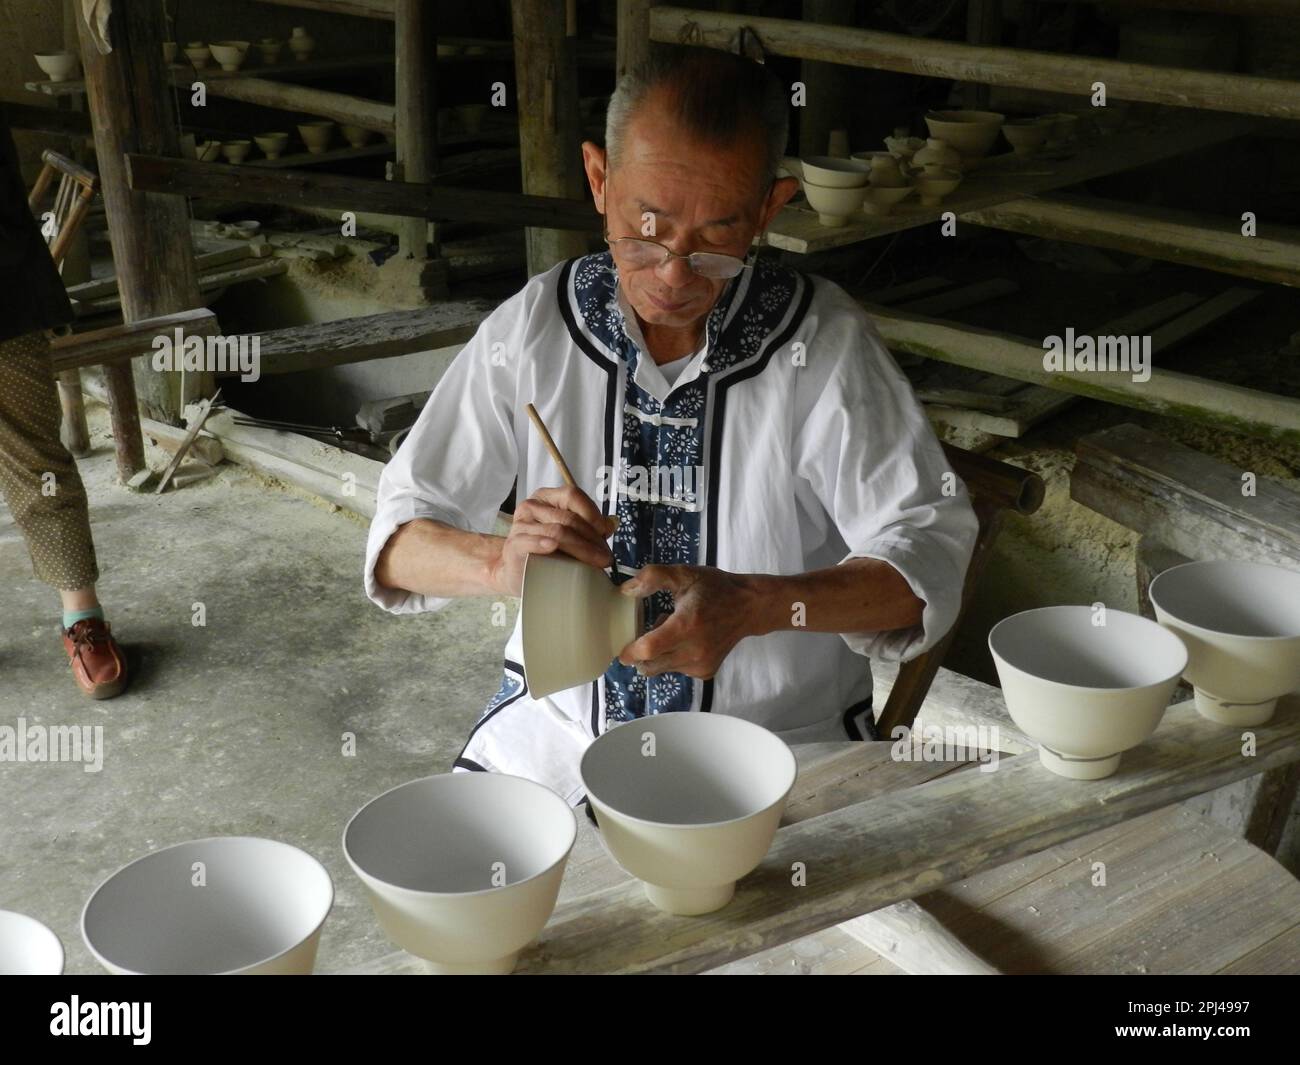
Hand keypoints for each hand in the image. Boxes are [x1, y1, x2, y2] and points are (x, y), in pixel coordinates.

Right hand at [489, 485, 617, 596]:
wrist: (517, 572)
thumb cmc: (546, 552)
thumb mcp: (569, 534)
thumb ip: (589, 526)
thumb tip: (611, 524)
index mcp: (547, 498)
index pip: (573, 495)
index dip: (593, 513)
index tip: (605, 533)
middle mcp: (532, 506)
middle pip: (569, 518)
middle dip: (592, 539)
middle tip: (606, 557)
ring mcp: (521, 525)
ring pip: (557, 531)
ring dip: (582, 548)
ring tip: (596, 563)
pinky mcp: (514, 544)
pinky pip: (532, 541)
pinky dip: (544, 543)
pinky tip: (554, 547)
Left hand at [617, 565, 757, 679]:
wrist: (748, 607)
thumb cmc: (714, 589)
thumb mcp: (684, 574)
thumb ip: (653, 577)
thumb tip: (625, 590)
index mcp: (686, 625)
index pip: (649, 649)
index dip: (630, 651)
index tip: (621, 649)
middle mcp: (693, 650)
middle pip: (651, 664)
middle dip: (640, 654)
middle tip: (646, 633)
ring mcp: (700, 664)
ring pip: (662, 668)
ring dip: (657, 655)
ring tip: (671, 632)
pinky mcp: (705, 672)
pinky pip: (676, 670)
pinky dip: (671, 659)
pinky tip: (683, 641)